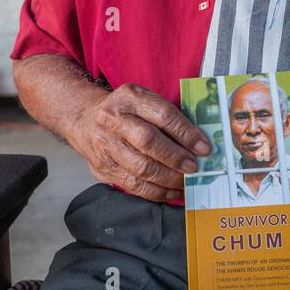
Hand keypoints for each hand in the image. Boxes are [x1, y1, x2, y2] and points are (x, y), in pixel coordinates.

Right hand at [73, 83, 209, 202]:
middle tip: (194, 167)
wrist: (85, 120)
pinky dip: (156, 192)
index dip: (185, 132)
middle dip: (176, 157)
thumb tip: (198, 141)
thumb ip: (167, 115)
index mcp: (129, 97)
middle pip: (149, 141)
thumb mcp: (143, 99)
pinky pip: (133, 185)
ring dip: (168, 178)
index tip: (204, 147)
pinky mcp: (103, 168)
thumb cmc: (125, 111)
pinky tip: (172, 191)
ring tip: (186, 181)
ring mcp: (106, 145)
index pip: (162, 114)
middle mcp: (114, 120)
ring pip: (140, 167)